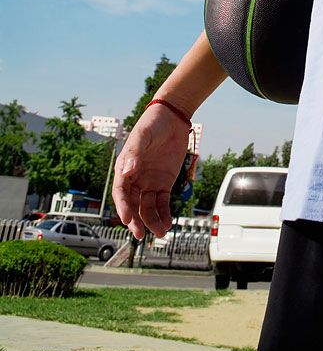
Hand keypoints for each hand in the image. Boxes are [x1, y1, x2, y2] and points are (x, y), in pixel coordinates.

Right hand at [112, 105, 190, 239]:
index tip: (127, 219)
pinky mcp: (164, 183)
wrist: (173, 117)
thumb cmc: (153, 122)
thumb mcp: (143, 135)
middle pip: (133, 204)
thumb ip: (134, 152)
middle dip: (136, 220)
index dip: (123, 207)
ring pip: (147, 207)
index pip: (121, 192)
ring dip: (151, 221)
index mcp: (124, 168)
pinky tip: (167, 223)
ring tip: (159, 232)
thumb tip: (127, 171)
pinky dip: (164, 214)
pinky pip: (162, 202)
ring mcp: (149, 181)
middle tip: (139, 234)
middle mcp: (135, 178)